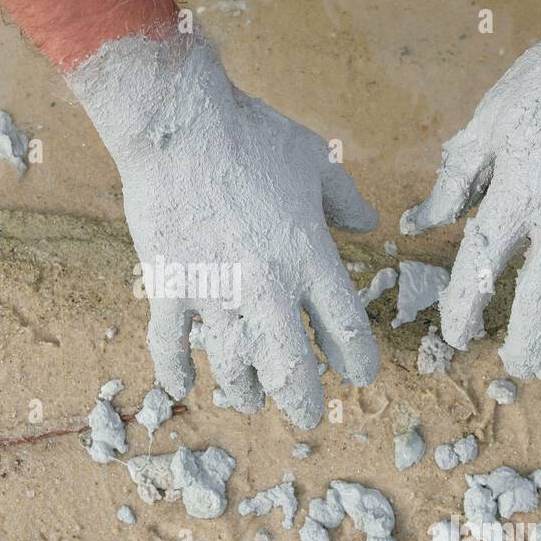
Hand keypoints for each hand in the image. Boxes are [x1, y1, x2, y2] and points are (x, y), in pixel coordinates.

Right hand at [68, 29, 379, 426]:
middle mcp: (267, 287)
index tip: (360, 374)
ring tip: (251, 400)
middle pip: (292, 368)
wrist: (181, 125)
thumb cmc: (252, 136)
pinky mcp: (171, 286)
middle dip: (304, 401)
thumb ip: (345, 200)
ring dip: (245, 390)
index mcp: (310, 258)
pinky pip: (171, 345)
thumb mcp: (315, 161)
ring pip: (234, 366)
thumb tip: (369, 224)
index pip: (346, 329)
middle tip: (307, 415)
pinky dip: (176, 372)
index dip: (359, 361)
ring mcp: (215, 292)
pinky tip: (183, 387)